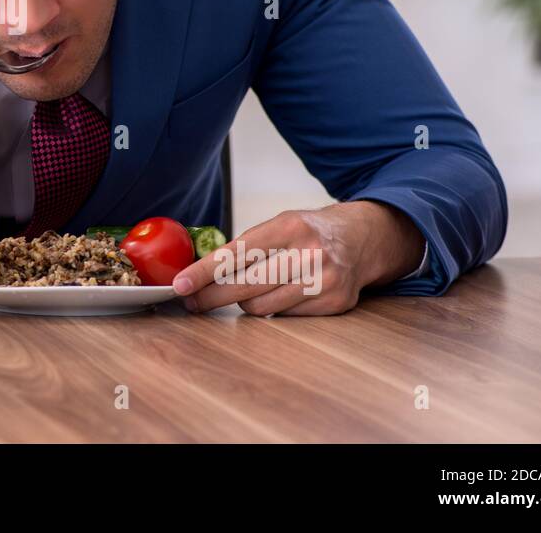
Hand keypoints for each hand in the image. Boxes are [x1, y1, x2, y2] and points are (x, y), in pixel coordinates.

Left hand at [171, 200, 425, 316]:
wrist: (360, 239)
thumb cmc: (307, 232)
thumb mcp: (279, 224)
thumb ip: (247, 246)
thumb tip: (201, 273)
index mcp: (289, 227)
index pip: (236, 254)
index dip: (204, 272)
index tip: (180, 285)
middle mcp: (309, 254)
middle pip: (245, 286)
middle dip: (211, 296)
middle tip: (192, 301)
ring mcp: (324, 280)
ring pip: (261, 307)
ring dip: (244, 303)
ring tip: (245, 292)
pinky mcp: (335, 303)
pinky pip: (284, 316)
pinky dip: (273, 308)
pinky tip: (279, 295)